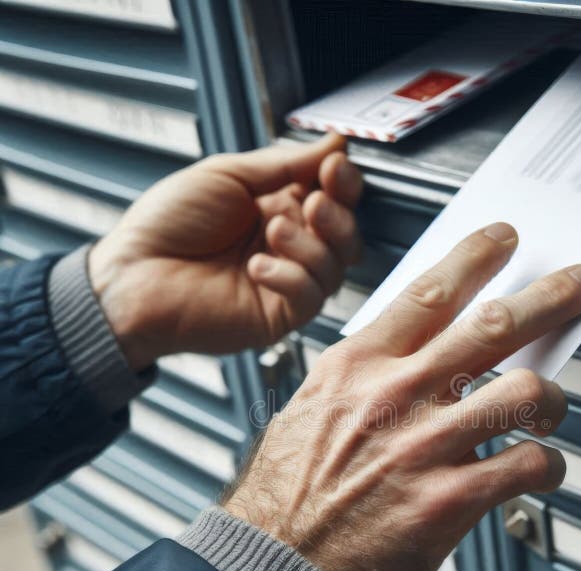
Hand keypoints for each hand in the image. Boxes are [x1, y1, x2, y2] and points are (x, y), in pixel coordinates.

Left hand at [89, 133, 362, 370]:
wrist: (133, 276)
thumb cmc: (167, 226)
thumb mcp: (227, 176)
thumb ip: (283, 165)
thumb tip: (332, 144)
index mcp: (277, 209)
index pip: (332, 196)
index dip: (342, 181)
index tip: (333, 166)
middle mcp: (288, 247)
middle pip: (345, 234)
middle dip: (338, 214)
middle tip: (314, 202)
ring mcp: (286, 283)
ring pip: (335, 266)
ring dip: (311, 244)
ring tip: (273, 231)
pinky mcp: (279, 316)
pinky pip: (311, 297)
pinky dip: (291, 277)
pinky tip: (257, 267)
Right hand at [225, 222, 580, 570]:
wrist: (278, 560)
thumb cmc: (291, 486)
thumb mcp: (318, 404)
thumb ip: (371, 372)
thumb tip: (424, 346)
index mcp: (359, 366)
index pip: (429, 292)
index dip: (477, 257)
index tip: (504, 240)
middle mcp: (395, 396)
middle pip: (493, 327)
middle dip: (550, 298)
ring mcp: (424, 448)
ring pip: (526, 392)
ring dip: (555, 397)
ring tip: (553, 407)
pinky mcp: (448, 501)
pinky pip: (529, 465)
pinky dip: (548, 464)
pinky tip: (541, 467)